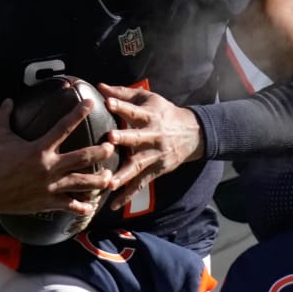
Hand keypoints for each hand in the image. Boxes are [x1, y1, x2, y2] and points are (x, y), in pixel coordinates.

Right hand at [0, 98, 115, 217]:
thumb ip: (3, 116)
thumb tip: (8, 100)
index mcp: (38, 149)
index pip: (63, 127)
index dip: (78, 113)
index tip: (91, 103)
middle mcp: (48, 168)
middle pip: (82, 158)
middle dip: (99, 152)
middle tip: (111, 146)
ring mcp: (49, 187)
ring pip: (81, 183)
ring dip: (98, 181)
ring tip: (110, 178)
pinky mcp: (46, 202)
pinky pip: (68, 205)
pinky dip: (80, 207)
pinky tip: (90, 206)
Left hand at [100, 84, 202, 210]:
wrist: (192, 134)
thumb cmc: (163, 112)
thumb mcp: (148, 99)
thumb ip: (123, 93)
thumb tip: (100, 87)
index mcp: (150, 116)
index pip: (134, 111)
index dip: (121, 106)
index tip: (107, 102)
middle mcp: (153, 137)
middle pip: (137, 139)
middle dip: (124, 139)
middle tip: (109, 140)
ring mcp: (155, 156)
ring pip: (138, 166)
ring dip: (123, 175)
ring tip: (108, 182)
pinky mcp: (155, 171)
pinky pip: (140, 185)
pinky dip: (128, 195)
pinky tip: (114, 205)